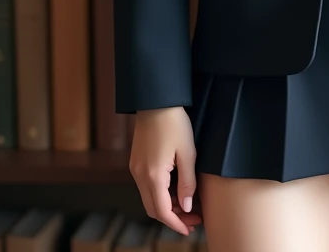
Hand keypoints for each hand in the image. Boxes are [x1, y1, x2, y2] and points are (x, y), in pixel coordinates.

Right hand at [129, 106, 202, 233]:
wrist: (156, 100)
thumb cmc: (174, 123)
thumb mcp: (188, 153)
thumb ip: (187, 182)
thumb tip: (185, 206)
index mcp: (152, 175)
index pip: (162, 211)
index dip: (176, 223)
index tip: (190, 228)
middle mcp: (139, 175)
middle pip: (153, 209)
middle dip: (172, 218)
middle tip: (193, 219)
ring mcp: (135, 168)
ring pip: (149, 198)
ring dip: (166, 206)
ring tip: (187, 205)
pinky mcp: (136, 161)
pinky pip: (146, 186)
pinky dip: (159, 194)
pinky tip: (175, 190)